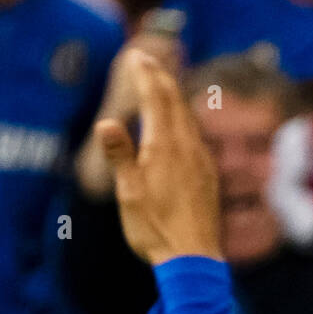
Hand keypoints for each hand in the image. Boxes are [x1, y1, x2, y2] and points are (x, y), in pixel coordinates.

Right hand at [96, 50, 221, 264]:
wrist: (194, 258)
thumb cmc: (156, 229)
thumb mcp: (129, 195)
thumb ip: (120, 156)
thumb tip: (104, 124)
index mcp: (164, 147)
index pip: (155, 99)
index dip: (145, 74)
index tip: (136, 55)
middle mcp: (187, 146)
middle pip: (175, 100)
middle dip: (160, 76)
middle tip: (147, 60)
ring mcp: (201, 159)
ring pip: (188, 116)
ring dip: (174, 95)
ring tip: (163, 83)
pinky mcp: (207, 174)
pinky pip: (196, 134)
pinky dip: (184, 118)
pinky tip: (181, 125)